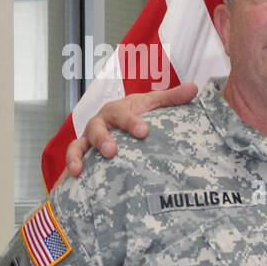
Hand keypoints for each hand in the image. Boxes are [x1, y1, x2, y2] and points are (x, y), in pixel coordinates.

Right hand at [63, 81, 198, 177]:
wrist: (120, 121)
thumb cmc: (139, 113)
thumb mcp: (154, 105)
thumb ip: (172, 98)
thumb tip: (194, 88)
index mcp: (118, 109)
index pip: (123, 114)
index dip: (131, 122)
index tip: (144, 132)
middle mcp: (101, 122)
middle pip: (97, 128)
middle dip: (103, 140)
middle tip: (112, 151)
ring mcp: (89, 138)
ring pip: (79, 144)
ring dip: (78, 156)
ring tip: (81, 169)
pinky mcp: (84, 152)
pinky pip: (74, 157)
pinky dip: (71, 165)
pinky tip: (74, 177)